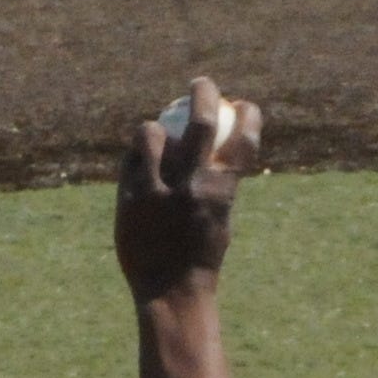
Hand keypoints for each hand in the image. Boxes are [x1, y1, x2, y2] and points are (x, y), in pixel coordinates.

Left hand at [116, 75, 260, 302]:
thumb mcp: (220, 220)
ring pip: (152, 133)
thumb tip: (219, 149)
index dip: (248, 115)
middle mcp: (192, 186)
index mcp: (222, 193)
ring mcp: (158, 190)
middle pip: (200, 123)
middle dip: (204, 93)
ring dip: (156, 130)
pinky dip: (137, 156)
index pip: (243, 141)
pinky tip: (140, 164)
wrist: (170, 292)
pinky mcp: (129, 198)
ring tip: (156, 138)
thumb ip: (217, 185)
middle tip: (202, 85)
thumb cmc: (200, 257)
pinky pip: (131, 159)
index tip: (245, 105)